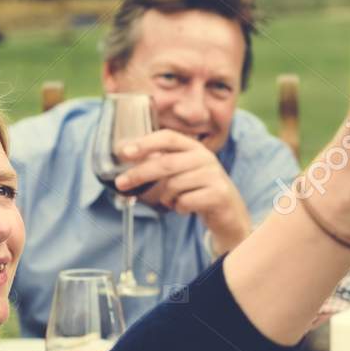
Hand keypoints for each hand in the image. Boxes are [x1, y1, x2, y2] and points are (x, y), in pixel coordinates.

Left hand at [116, 129, 250, 252]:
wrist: (228, 212)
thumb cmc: (197, 190)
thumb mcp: (181, 172)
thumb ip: (160, 163)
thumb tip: (127, 156)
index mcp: (194, 147)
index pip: (168, 137)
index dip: (146, 143)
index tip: (124, 152)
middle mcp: (205, 157)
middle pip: (166, 163)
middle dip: (140, 173)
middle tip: (121, 183)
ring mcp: (214, 175)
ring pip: (174, 186)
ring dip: (165, 197)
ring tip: (171, 201)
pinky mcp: (218, 194)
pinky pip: (185, 202)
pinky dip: (178, 208)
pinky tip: (184, 208)